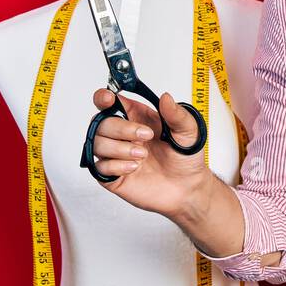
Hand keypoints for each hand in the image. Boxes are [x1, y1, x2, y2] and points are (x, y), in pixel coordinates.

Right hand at [86, 88, 207, 218]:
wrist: (187, 188)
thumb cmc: (186, 158)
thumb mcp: (189, 131)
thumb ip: (176, 114)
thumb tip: (166, 97)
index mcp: (137, 117)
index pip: (110, 102)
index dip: (103, 98)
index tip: (108, 98)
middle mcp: (123, 134)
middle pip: (101, 122)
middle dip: (121, 128)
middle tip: (146, 136)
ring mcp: (116, 154)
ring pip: (97, 143)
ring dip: (120, 148)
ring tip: (142, 155)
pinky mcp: (113, 174)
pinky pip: (100, 166)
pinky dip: (116, 165)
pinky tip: (134, 168)